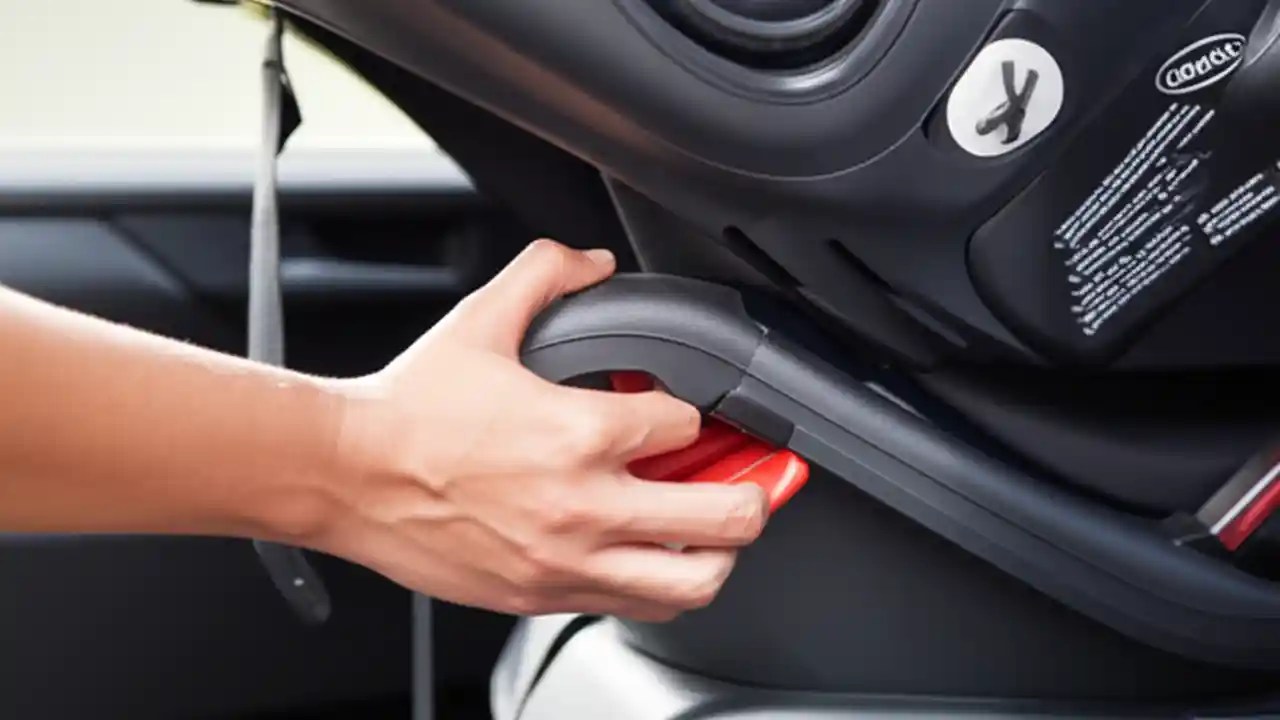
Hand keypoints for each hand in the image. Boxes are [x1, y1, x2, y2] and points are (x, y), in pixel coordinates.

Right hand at [309, 240, 768, 620]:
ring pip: (692, 581)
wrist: (346, 476)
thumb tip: (594, 261)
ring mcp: (568, 560)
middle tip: (754, 479)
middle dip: (754, 493)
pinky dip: (662, 584)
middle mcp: (585, 505)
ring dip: (721, 553)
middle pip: (724, 515)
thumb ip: (546, 274)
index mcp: (578, 432)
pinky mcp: (543, 594)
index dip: (695, 413)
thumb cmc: (409, 409)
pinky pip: (634, 606)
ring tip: (718, 530)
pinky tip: (656, 557)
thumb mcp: (481, 319)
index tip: (683, 413)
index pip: (686, 424)